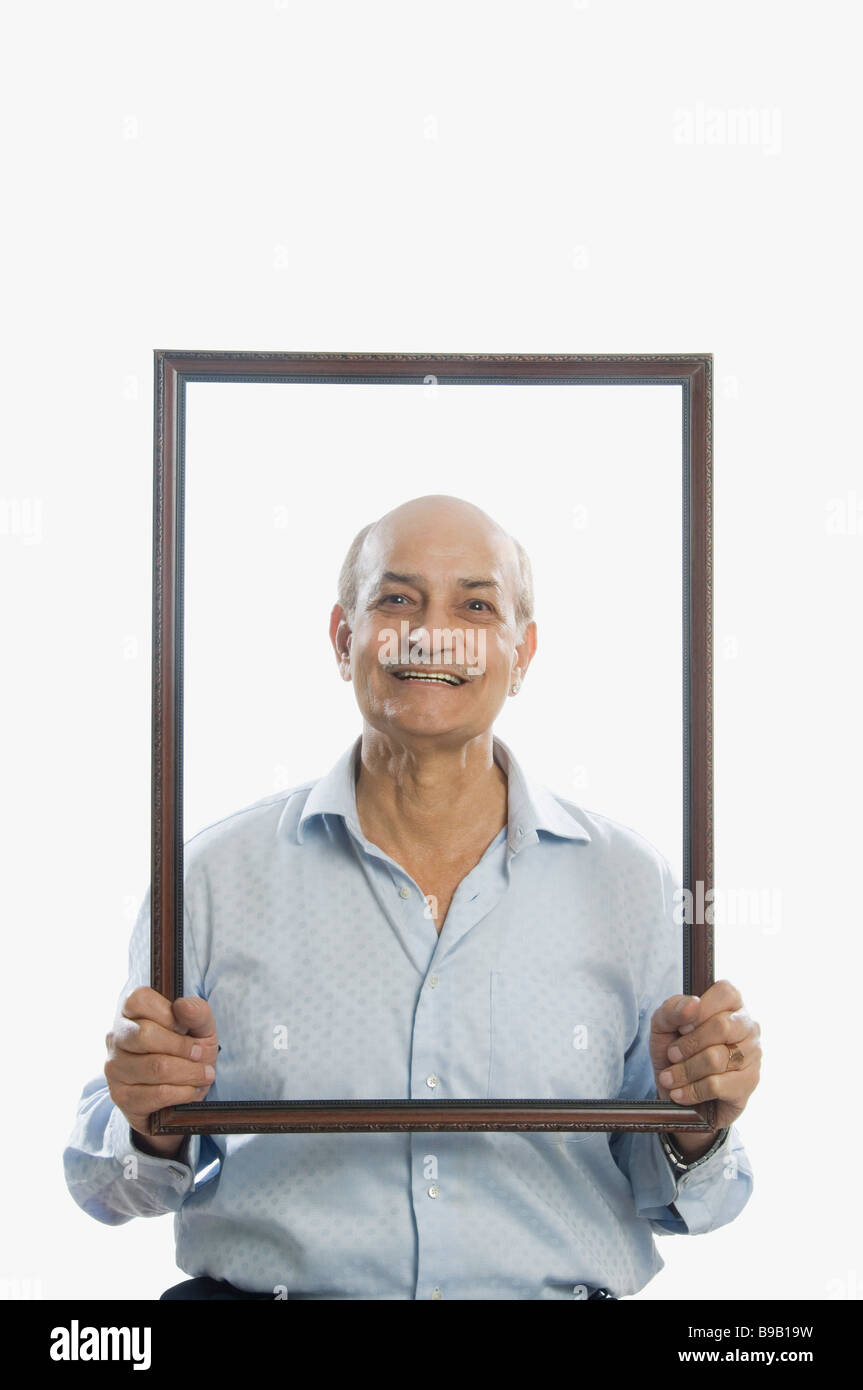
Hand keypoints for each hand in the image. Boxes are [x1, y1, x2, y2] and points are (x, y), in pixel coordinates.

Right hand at [104, 987, 218, 1157]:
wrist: (181, 1094)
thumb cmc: (189, 1051)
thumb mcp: (201, 1027)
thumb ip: (197, 1012)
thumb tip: (182, 1005)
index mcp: (130, 1010)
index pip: (139, 1000)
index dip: (168, 1015)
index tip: (185, 1028)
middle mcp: (116, 1037)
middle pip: (145, 1035)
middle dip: (182, 1047)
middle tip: (200, 1055)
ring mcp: (115, 1068)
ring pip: (155, 1067)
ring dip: (188, 1073)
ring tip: (203, 1075)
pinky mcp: (121, 1096)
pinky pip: (156, 1094)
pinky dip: (183, 1092)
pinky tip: (191, 1090)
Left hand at [650, 979, 760, 1155]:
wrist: (677, 1093)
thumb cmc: (674, 1052)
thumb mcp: (663, 1026)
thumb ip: (672, 1009)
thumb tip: (694, 1004)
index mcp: (731, 1003)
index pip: (725, 993)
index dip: (699, 1011)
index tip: (681, 1028)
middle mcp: (748, 1025)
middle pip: (721, 1027)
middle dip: (688, 1044)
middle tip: (671, 1056)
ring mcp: (753, 1054)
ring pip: (717, 1058)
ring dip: (685, 1071)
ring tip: (670, 1078)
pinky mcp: (749, 1083)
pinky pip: (717, 1085)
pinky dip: (692, 1090)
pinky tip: (681, 1093)